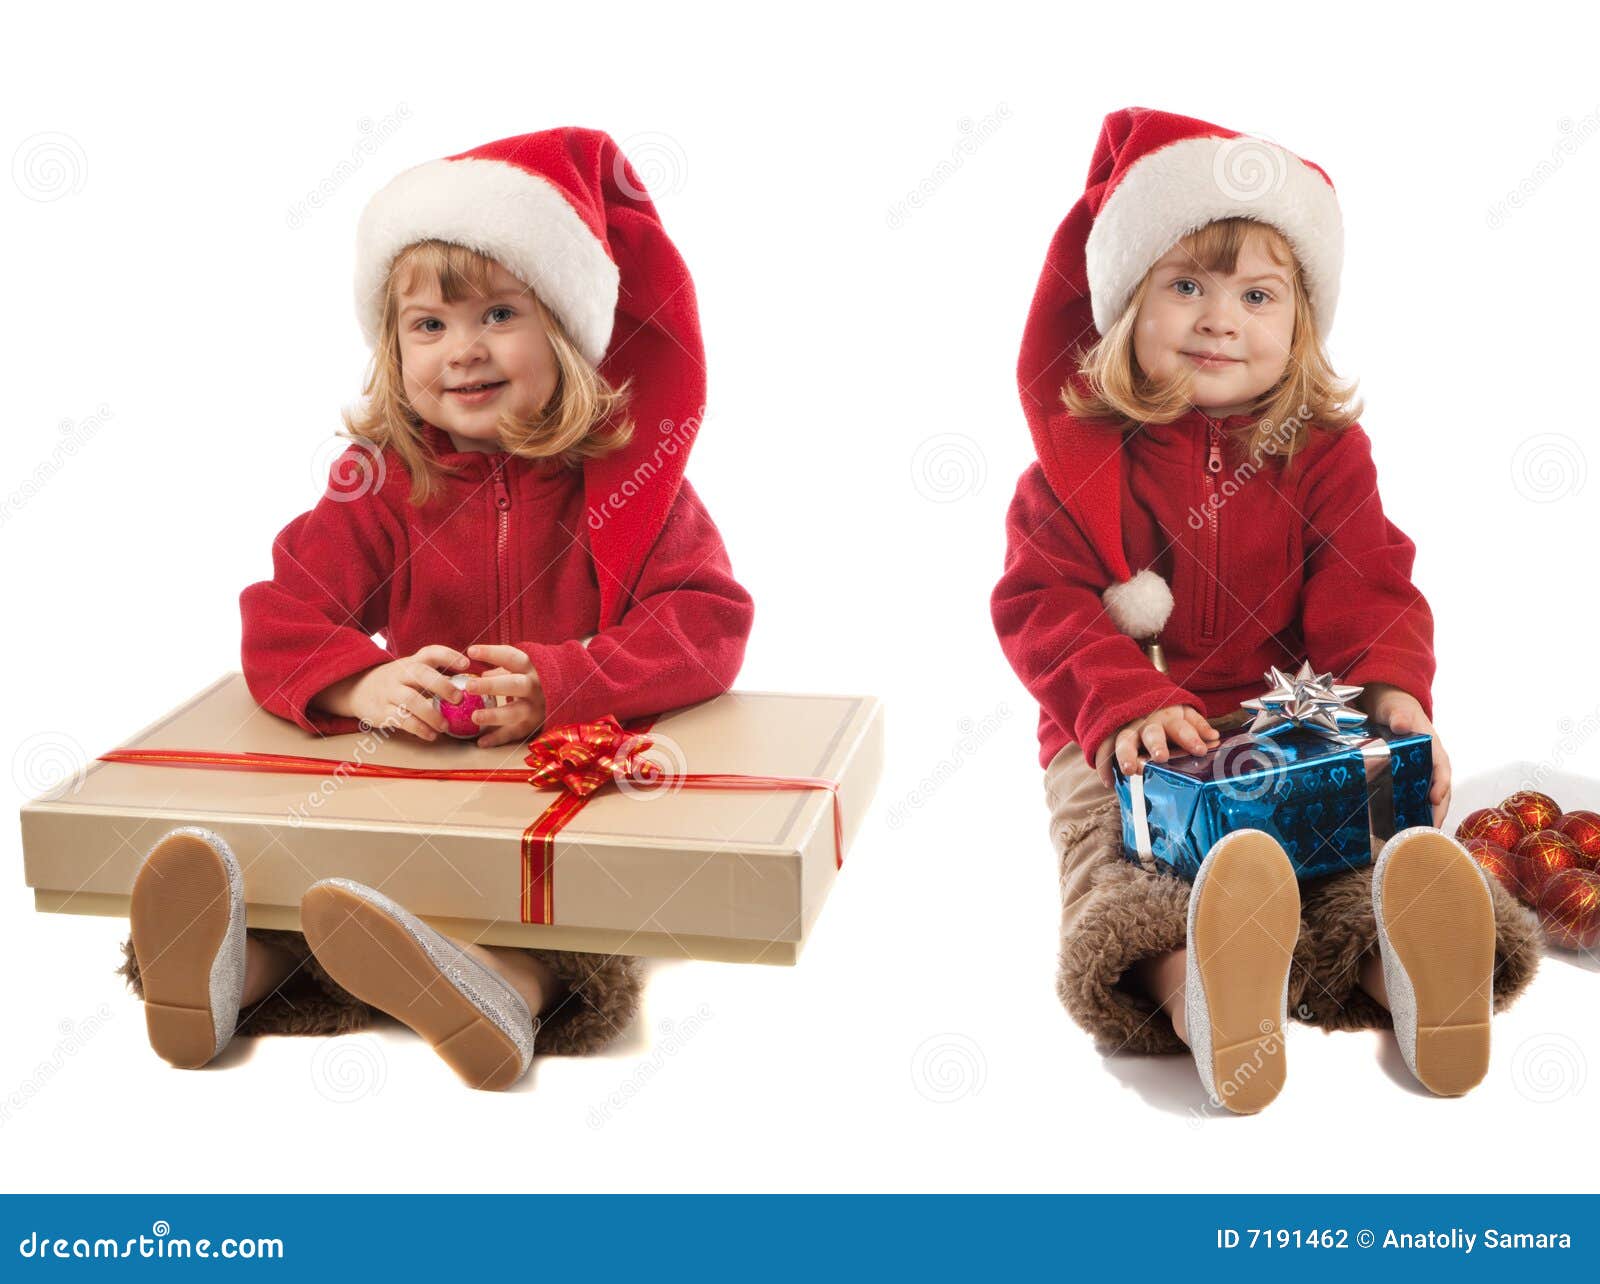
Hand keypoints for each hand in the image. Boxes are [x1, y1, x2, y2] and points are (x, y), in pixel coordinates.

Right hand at [340, 645, 471, 743]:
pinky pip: (401, 720)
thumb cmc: (397, 682)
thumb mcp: (412, 672)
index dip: (448, 655)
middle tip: (459, 698)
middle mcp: (399, 674)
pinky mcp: (382, 711)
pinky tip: (431, 735)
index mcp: (411, 662)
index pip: (430, 653)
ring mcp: (389, 692)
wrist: (357, 689)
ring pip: (411, 700)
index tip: (466, 663)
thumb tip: (471, 687)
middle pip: (420, 674)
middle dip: (442, 685)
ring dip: (431, 714)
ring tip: (446, 726)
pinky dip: (419, 728)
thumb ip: (435, 676)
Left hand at [463, 643, 547, 747]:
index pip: (512, 658)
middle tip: (469, 686)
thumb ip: (503, 670)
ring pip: (515, 712)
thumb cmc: (538, 679)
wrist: (569, 696)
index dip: (492, 654)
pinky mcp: (533, 726)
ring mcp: (535, 708)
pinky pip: (514, 733)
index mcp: (532, 668)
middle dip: (491, 685)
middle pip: (515, 685)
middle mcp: (536, 687)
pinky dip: (497, 738)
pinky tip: (481, 742)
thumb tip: (483, 674)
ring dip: (494, 715)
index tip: (471, 651)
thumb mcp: (526, 669)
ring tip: (474, 717)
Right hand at [1094, 705, 1220, 788]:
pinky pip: (1104, 748)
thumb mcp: (1182, 713)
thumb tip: (1213, 737)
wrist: (1132, 694)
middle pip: (1152, 733)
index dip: (1190, 737)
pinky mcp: (1109, 735)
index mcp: (1168, 716)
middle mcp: (1147, 722)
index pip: (1181, 727)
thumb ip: (1197, 724)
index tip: (1200, 750)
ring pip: (1124, 739)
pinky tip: (1109, 782)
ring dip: (1127, 754)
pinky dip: (1104, 765)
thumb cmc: (1164, 712)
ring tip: (1129, 770)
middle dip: (1156, 745)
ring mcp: (1127, 728)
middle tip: (1161, 758)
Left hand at [1363, 683, 1450, 826]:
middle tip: (1430, 831)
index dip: (1441, 785)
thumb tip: (1401, 723)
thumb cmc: (1396, 707)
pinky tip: (1401, 827)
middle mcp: (1430, 762)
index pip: (1442, 768)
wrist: (1386, 706)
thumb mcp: (1397, 708)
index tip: (1434, 799)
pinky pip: (1413, 797)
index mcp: (1432, 747)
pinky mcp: (1406, 778)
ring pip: (1428, 797)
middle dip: (1438, 811)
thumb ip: (1400, 714)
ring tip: (1418, 837)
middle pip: (1440, 789)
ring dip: (1426, 816)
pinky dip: (1411, 812)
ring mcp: (1419, 771)